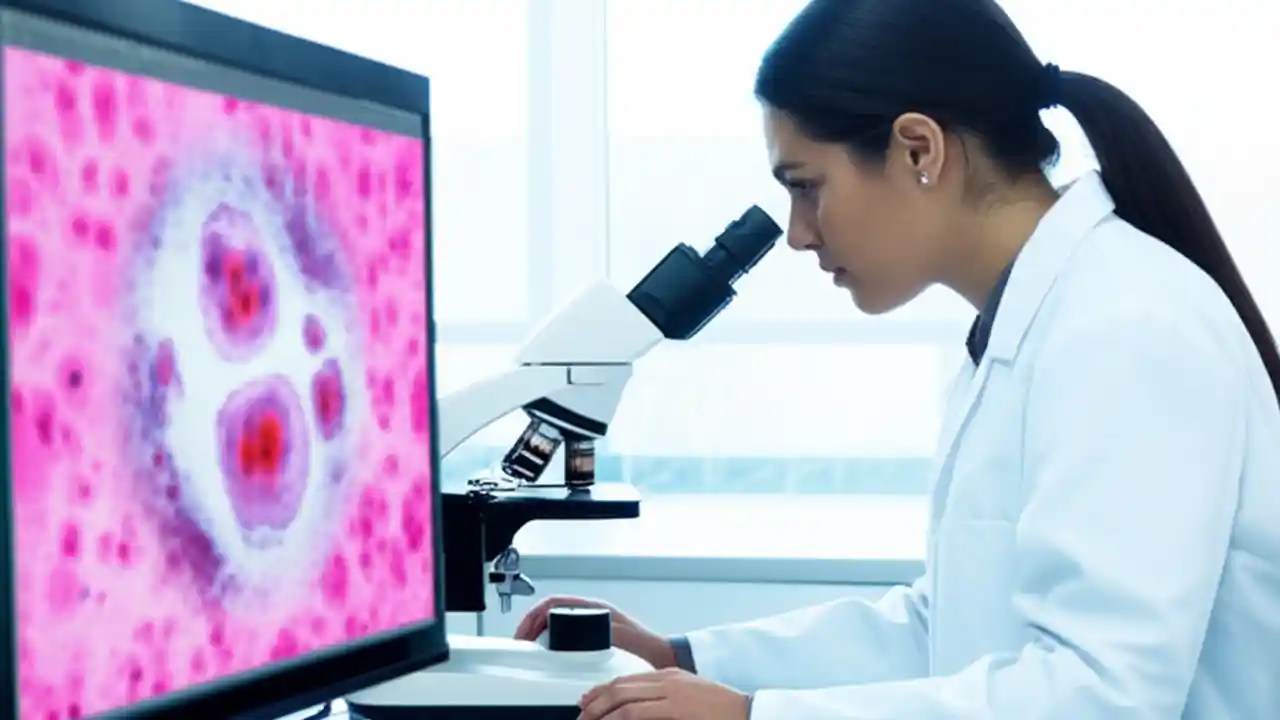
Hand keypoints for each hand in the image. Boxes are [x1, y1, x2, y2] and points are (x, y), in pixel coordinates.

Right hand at [513, 596, 677, 669]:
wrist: (661, 654)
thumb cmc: (643, 644)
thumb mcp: (616, 634)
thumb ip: (594, 629)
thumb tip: (569, 627)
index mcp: (593, 606)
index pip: (553, 602)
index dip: (534, 614)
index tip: (525, 630)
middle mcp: (591, 611)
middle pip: (551, 610)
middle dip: (532, 622)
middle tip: (522, 639)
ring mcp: (591, 621)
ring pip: (555, 619)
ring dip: (539, 629)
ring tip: (530, 643)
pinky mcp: (594, 634)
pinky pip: (564, 631)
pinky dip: (550, 637)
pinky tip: (547, 648)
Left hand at [578, 668, 750, 719]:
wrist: (748, 713)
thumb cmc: (722, 711)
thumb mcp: (690, 698)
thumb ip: (666, 700)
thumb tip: (641, 711)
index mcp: (670, 676)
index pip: (627, 679)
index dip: (603, 689)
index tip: (588, 700)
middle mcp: (667, 680)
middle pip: (619, 686)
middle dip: (594, 700)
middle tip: (581, 714)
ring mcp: (670, 694)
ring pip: (622, 699)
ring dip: (599, 712)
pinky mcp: (674, 710)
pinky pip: (635, 714)